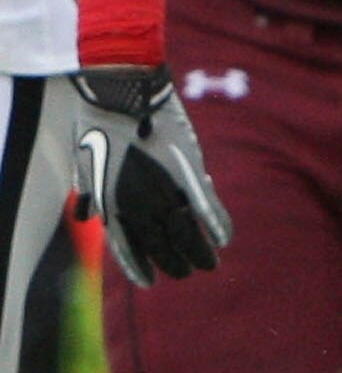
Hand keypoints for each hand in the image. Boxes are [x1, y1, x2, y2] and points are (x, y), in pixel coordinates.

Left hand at [71, 71, 232, 286]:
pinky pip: (206, 206)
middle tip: (185, 271)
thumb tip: (86, 214)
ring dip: (199, 252)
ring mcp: (163, 188)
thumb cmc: (98, 122)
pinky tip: (225, 239)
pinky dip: (217, 224)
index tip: (149, 282)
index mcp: (110, 203)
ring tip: (209, 265)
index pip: (126, 249)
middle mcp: (136, 204)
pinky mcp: (187, 171)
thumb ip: (89, 191)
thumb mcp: (84, 162)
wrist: (119, 90)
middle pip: (160, 246)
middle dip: (174, 263)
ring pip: (186, 234)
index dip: (138, 268)